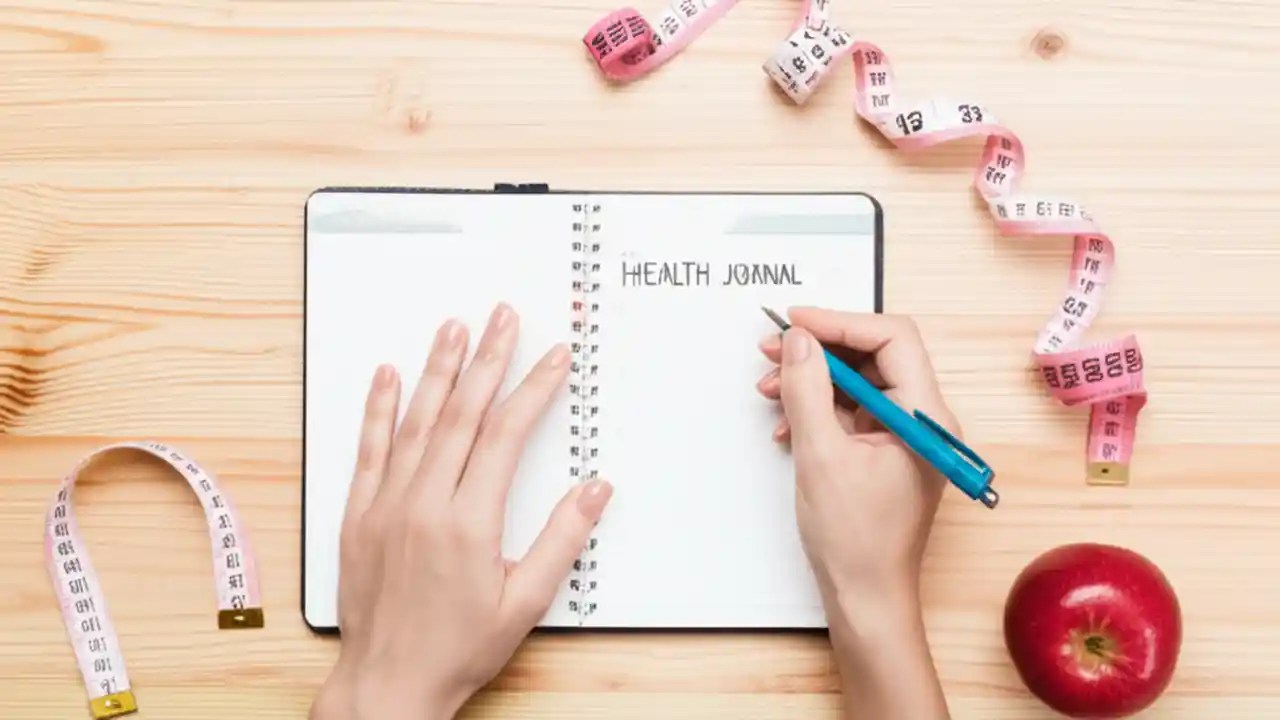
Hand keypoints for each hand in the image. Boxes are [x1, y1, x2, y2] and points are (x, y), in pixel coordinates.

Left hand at [310, 303, 613, 719]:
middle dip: (488, 360)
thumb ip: (562, 540)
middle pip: (462, 413)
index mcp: (469, 523)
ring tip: (454, 328)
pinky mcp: (358, 515)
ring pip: (416, 422)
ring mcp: (386, 506)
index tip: (553, 358)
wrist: (388, 684)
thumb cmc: (456, 649)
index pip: (506, 435)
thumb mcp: (525, 603)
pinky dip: (379, 409)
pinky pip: (369, 450)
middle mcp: (423, 504)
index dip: (533, 389)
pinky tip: (389, 376)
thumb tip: (595, 490)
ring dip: (437, 369)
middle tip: (503, 318)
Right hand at [757, 306, 953, 719]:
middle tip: (773, 348)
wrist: (866, 597)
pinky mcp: (883, 452)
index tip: (797, 321)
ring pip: (856, 383)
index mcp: (925, 417)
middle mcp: (921, 420)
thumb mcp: (820, 456)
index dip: (840, 322)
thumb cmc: (856, 541)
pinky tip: (786, 424)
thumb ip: (808, 390)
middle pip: (873, 356)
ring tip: (770, 387)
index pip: (892, 339)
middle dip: (819, 350)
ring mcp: (903, 436)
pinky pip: (849, 411)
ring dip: (811, 380)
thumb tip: (799, 340)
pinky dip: (816, 409)